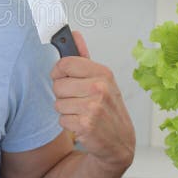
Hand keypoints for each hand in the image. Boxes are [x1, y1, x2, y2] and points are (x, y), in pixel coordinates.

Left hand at [51, 31, 135, 177]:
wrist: (119, 142)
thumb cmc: (108, 108)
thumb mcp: (102, 80)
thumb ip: (84, 58)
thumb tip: (75, 35)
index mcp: (103, 73)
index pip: (65, 63)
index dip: (60, 72)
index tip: (64, 77)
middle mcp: (99, 88)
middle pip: (58, 84)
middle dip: (63, 94)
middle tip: (79, 100)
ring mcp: (93, 107)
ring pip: (58, 103)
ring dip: (66, 110)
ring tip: (82, 113)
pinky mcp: (85, 124)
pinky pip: (61, 119)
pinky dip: (69, 123)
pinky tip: (83, 124)